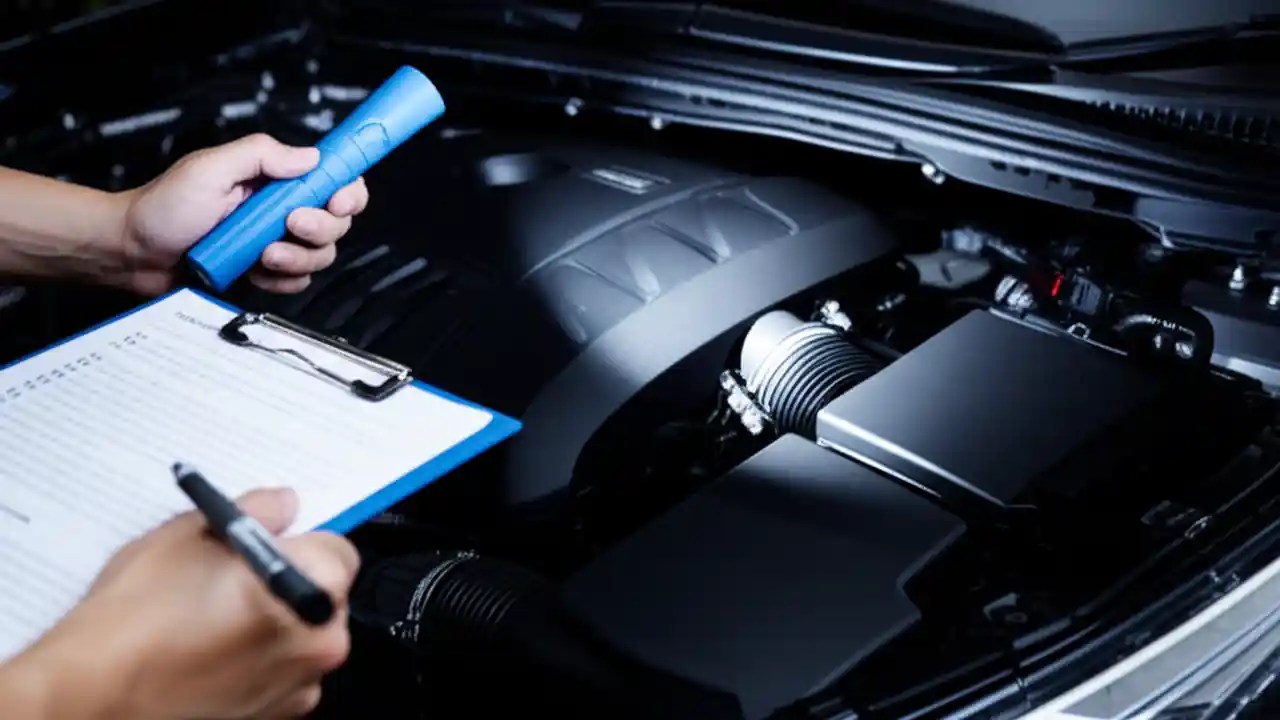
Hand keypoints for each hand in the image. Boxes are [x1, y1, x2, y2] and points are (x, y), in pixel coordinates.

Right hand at [4, 488, 359, 719]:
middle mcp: (322, 641)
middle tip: (234, 583)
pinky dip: (259, 664)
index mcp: (313, 587)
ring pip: (304, 637)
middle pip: (327, 595)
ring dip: (275, 627)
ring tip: (213, 624)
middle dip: (290, 584)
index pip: (338, 547)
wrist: (89, 702)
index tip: (269, 545)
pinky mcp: (278, 717)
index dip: (299, 542)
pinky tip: (212, 657)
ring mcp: (302, 686)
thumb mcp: (189, 537)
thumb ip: (252, 513)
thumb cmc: (134, 620)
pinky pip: (283, 675)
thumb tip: (282, 504)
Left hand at [119, 133, 368, 294]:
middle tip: (291, 224)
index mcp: (274, 179)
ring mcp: (275, 241)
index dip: (347, 190)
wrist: (133, 252)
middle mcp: (280, 208)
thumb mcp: (210, 168)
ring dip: (299, 257)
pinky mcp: (265, 271)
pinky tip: (257, 272)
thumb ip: (262, 155)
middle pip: (336, 221)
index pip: (333, 178)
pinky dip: (283, 279)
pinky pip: (298, 280)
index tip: (336, 200)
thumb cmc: (163, 207)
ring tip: (264, 254)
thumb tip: (311, 156)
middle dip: (321, 227)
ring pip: (320, 254)